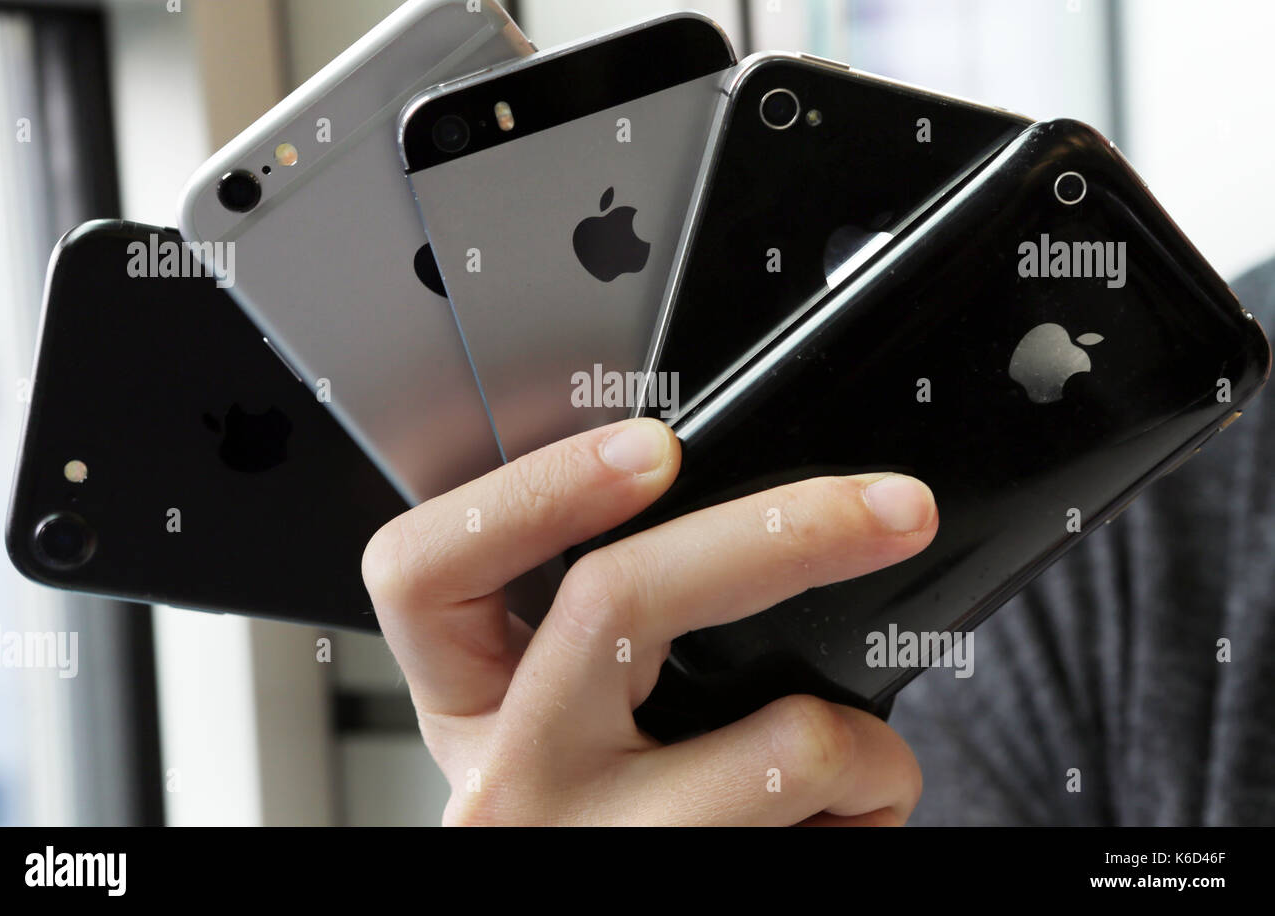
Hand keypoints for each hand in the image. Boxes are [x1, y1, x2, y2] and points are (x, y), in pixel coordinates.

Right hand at [362, 417, 937, 824]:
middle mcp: (508, 778)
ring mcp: (596, 846)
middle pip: (618, 596)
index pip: (426, 568)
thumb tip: (747, 523)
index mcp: (469, 704)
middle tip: (891, 509)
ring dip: (866, 740)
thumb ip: (602, 637)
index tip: (652, 446)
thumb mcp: (556, 726)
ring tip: (865, 764)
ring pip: (782, 738)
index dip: (537, 488)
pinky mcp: (684, 888)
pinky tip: (840, 822)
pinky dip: (871, 806)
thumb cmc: (604, 825)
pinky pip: (828, 820)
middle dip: (781, 530)